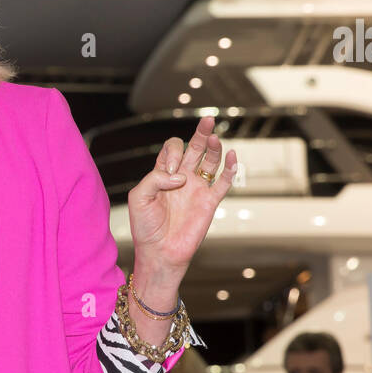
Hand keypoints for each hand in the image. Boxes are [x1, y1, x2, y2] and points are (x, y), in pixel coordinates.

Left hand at [128, 115, 236, 275]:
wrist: (159, 252)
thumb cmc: (145, 227)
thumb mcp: (138, 197)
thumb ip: (155, 179)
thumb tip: (181, 176)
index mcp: (163, 174)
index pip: (172, 150)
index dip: (173, 152)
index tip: (169, 171)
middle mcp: (182, 178)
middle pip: (195, 148)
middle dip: (200, 134)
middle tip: (207, 120)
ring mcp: (197, 189)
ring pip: (210, 161)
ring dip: (214, 148)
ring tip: (214, 137)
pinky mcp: (209, 202)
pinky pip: (223, 182)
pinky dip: (230, 169)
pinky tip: (232, 155)